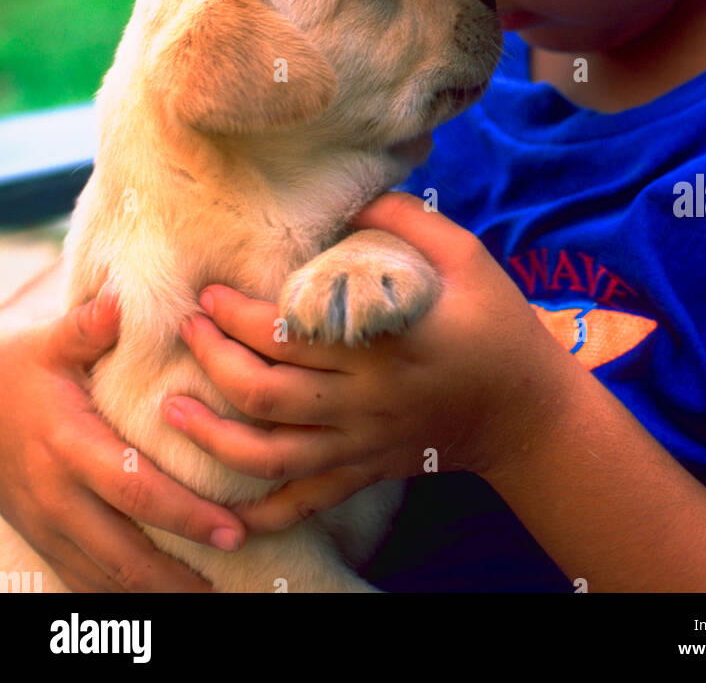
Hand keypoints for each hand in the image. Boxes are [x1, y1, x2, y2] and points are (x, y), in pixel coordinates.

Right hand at [0, 287, 246, 591]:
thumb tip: (123, 300)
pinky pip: (83, 582)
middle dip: (180, 571)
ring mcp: (46, 526)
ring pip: (104, 577)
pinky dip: (122, 599)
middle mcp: (56, 494)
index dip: (183, 512)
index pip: (133, 486)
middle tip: (238, 570)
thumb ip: (89, 326)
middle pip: (123, 548)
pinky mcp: (42, 541)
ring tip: (211, 601)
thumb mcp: (49, 343)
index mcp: (67, 443)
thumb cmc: (18, 372)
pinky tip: (161, 603)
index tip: (232, 526)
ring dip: (157, 595)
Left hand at [165, 192, 568, 532]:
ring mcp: (364, 443)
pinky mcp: (367, 470)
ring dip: (213, 436)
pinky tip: (223, 505)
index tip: (211, 292)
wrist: (530, 412)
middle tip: (188, 329)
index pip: (291, 334)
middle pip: (265, 392)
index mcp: (385, 342)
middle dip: (213, 360)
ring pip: (270, 454)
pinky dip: (262, 510)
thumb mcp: (467, 257)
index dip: (238, 315)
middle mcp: (366, 399)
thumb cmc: (499, 324)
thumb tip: (351, 195)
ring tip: (173, 408)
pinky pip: (305, 500)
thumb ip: (408, 221)